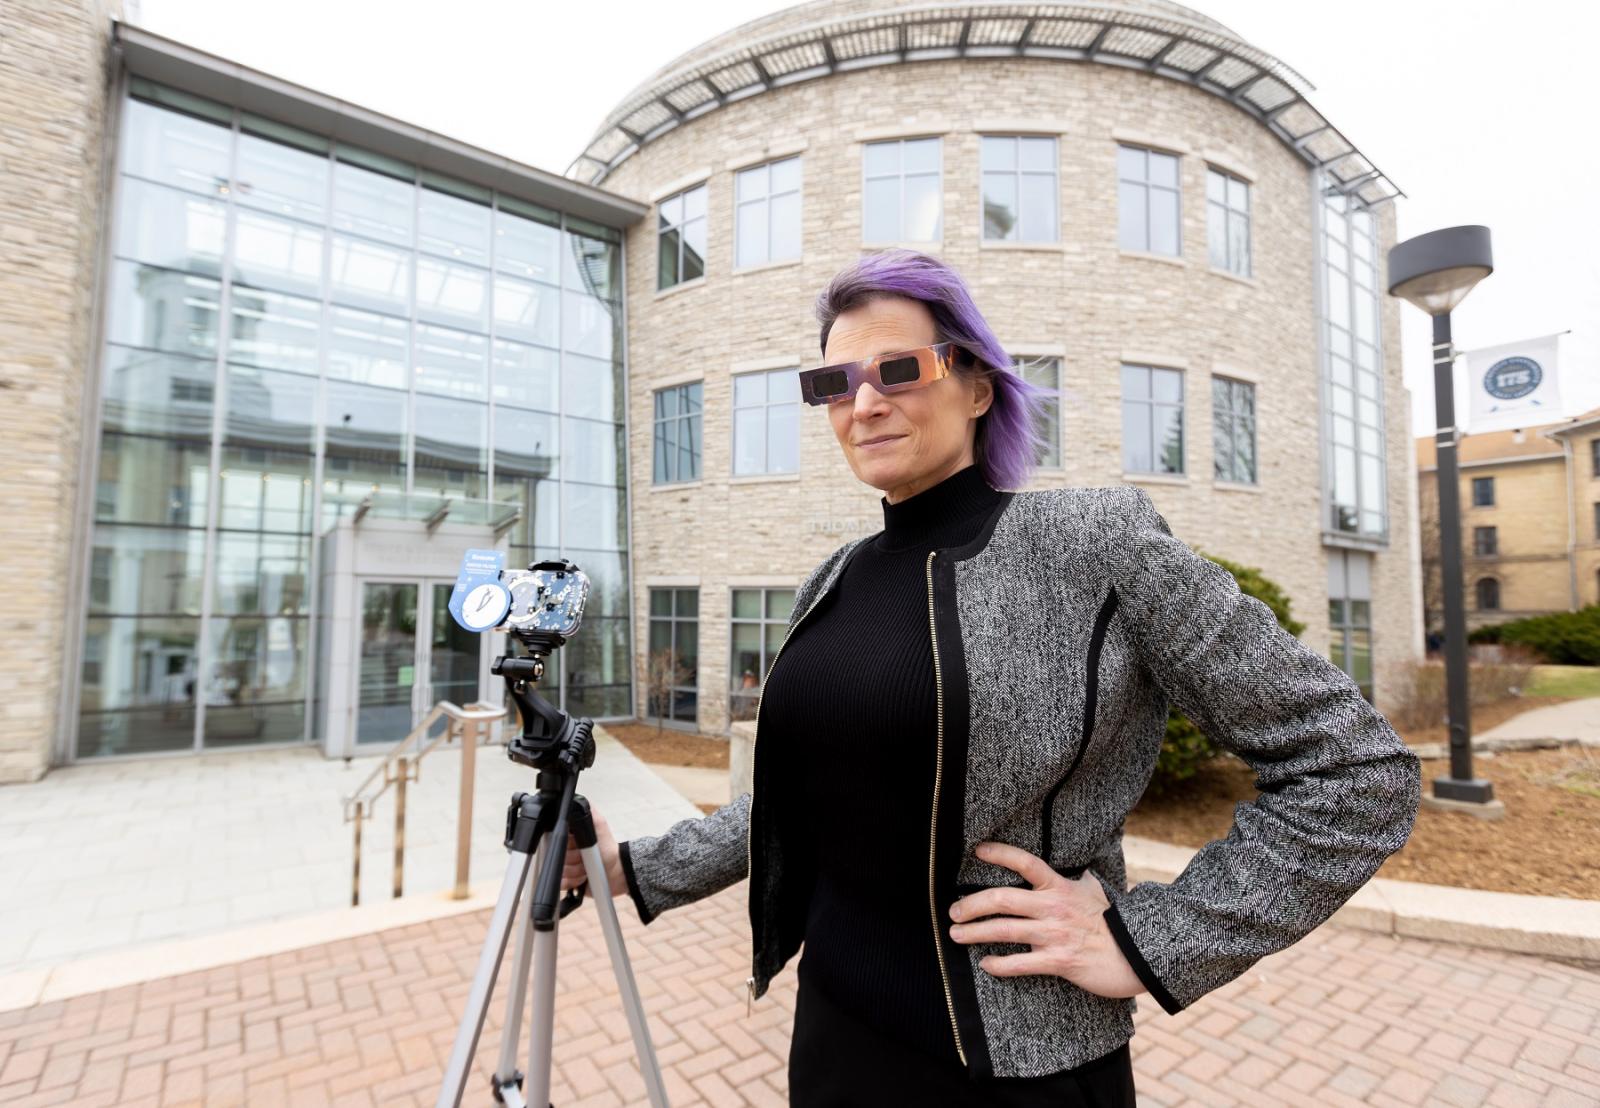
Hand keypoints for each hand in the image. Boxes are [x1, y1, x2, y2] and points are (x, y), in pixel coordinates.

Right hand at [561, 805, 627, 899]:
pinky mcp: (567, 881)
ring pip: (558, 871)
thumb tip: (573, 800)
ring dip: (575, 871)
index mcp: (567, 836)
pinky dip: (572, 881)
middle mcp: (563, 851)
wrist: (616, 872)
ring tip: (586, 867)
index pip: (552, 840)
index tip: (576, 845)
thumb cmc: (607, 848)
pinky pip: (560, 883)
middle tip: (584, 856)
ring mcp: (564, 866)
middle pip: (555, 857)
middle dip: (572, 858)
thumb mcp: (598, 824)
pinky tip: (583, 877)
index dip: (565, 844)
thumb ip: (587, 811)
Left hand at [947, 841, 1144, 1000]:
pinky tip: (986, 964)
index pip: (1026, 863)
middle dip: (971, 904)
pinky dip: (998, 965)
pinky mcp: (1058, 961)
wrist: (1136, 955)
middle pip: (1002, 898)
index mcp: (1060, 887)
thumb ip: (1081, 881)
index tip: (977, 851)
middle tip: (953, 911)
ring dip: (974, 933)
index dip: (1000, 853)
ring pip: (1004, 930)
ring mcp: (1054, 934)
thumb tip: (1082, 872)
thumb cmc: (1113, 923)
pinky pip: (1020, 963)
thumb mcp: (1095, 893)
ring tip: (956, 934)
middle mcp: (1053, 907)